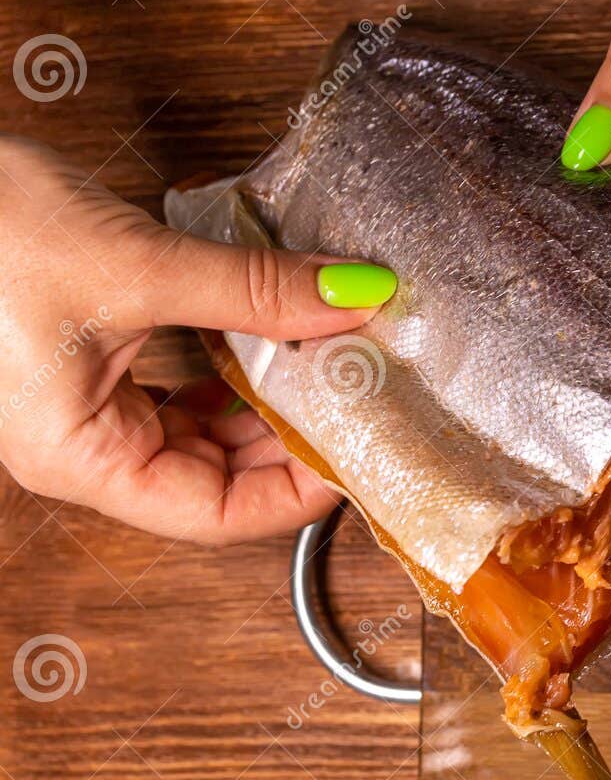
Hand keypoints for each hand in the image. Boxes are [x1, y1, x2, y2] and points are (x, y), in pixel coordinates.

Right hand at [0, 137, 394, 544]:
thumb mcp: (136, 264)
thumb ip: (253, 290)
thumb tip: (351, 299)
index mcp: (80, 457)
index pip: (217, 515)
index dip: (299, 492)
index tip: (361, 450)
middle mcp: (81, 447)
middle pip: (218, 479)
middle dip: (293, 440)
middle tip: (359, 392)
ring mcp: (82, 407)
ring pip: (203, 433)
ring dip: (267, 400)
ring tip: (326, 360)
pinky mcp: (86, 363)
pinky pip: (177, 389)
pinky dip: (230, 367)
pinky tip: (270, 337)